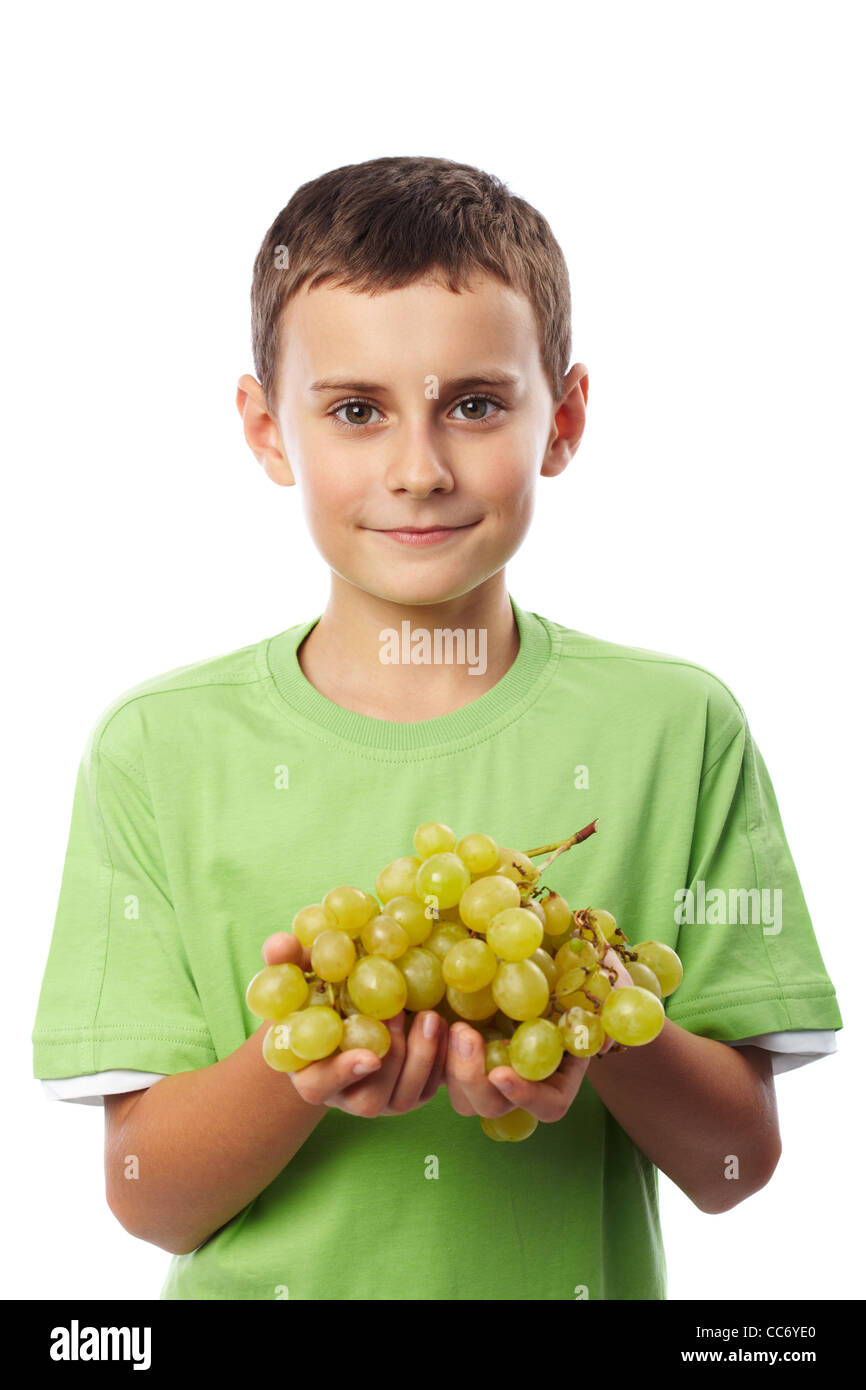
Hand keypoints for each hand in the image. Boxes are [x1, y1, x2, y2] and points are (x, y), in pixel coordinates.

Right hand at [260, 933, 448, 1116]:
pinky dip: (443, 1062)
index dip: (343, 1073)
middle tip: (405, 1014)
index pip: (320, 1085)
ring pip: (404, 1097)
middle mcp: (344, 1096)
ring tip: (431, 1017)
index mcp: (309, 1073)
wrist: (347, 1009)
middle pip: (370, 1098)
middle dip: (394, 1057)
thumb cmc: (317, 992)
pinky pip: (430, 1089)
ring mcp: (379, 1099)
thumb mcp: (300, 973)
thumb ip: (286, 961)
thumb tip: (277, 944)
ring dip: (423, 1058)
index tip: (370, 1056)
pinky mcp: (410, 1093)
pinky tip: (449, 1028)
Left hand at [445, 945, 635, 1118]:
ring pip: (457, 1093)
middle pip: (490, 1105)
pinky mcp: (459, 1049)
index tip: (502, 1073)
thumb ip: (602, 997)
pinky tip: (420, 1015)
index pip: (546, 1106)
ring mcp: (487, 1068)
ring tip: (436, 1020)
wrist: (550, 964)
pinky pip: (436, 1064)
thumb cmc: (586, 975)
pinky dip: (427, 1047)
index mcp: (559, 1076)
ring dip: (446, 1064)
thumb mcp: (602, 978)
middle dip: (471, 1076)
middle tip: (463, 1033)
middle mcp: (521, 1081)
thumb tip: (597, 1018)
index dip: (524, 1096)